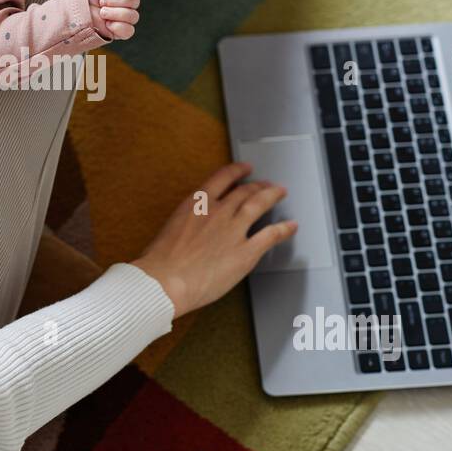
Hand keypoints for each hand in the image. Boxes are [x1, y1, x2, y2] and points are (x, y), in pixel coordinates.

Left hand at [86, 0, 141, 39]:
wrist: (79, 9)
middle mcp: (128, 4)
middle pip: (134, 2)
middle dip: (114, 1)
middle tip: (102, 1)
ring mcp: (126, 18)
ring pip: (132, 16)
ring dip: (114, 13)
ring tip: (102, 12)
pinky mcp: (122, 32)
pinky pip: (129, 30)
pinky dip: (117, 26)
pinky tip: (108, 23)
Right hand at [130, 161, 296, 318]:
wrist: (165, 281)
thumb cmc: (161, 262)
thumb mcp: (170, 229)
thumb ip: (188, 223)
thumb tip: (194, 227)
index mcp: (197, 204)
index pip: (222, 178)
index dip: (237, 171)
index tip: (245, 169)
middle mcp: (218, 211)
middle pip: (244, 191)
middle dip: (258, 186)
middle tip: (266, 186)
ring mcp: (233, 230)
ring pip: (259, 204)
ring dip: (272, 196)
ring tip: (279, 193)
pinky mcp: (245, 252)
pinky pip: (270, 235)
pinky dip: (283, 229)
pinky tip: (290, 226)